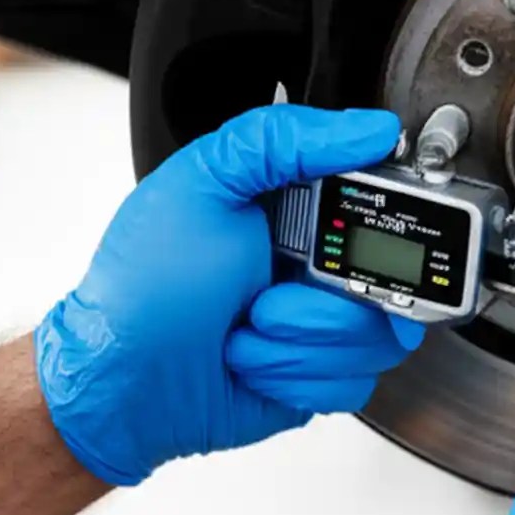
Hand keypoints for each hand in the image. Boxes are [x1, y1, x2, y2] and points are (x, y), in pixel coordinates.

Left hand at [35, 105, 425, 485]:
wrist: (122, 382)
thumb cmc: (144, 286)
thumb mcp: (202, 184)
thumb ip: (283, 138)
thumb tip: (370, 129)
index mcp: (302, 207)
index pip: (387, 200)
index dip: (386, 223)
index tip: (339, 243)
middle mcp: (321, 263)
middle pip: (393, 279)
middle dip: (325, 304)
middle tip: (267, 298)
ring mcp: (325, 323)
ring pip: (376, 339)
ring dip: (301, 343)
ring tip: (248, 329)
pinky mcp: (322, 376)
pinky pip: (355, 384)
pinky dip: (299, 380)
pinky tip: (256, 364)